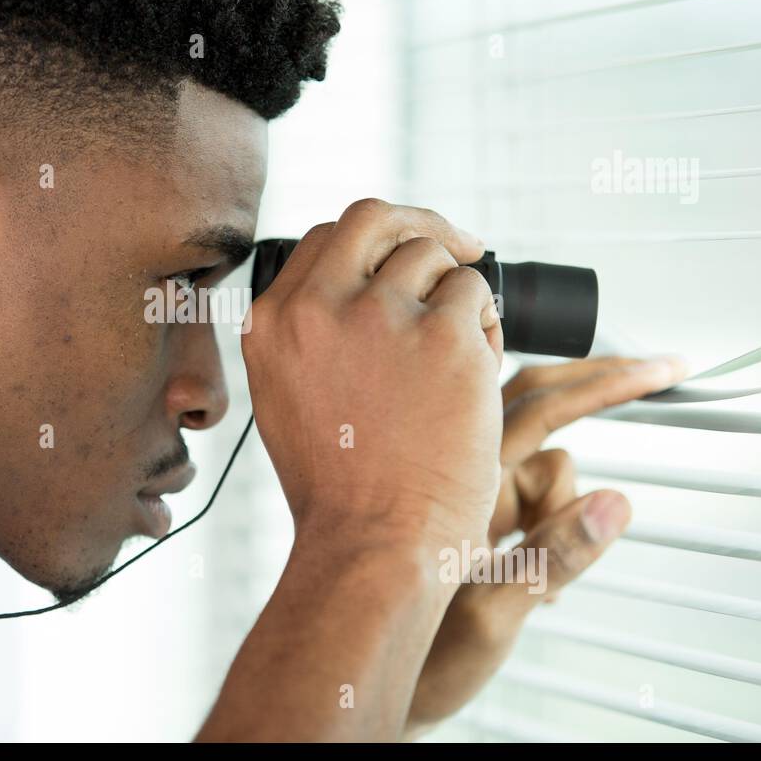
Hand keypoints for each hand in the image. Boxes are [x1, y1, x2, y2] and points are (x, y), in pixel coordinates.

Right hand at [242, 198, 503, 557]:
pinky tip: (477, 374)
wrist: (374, 542)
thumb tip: (358, 285)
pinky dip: (487, 328)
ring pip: (436, 258)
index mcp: (272, 321)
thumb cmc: (338, 487)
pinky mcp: (444, 336)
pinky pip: (478, 297)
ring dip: (459, 294)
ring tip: (462, 352)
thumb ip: (307, 334)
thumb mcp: (286, 397)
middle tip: (460, 248)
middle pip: (377, 219)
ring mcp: (381, 317)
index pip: (327, 239)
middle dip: (424, 225)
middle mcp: (319, 307)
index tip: (403, 254)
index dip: (375, 240)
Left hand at [404, 355, 689, 732]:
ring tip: (540, 591)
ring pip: (544, 468)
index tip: (659, 369)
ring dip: (563, 512)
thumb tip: (615, 502)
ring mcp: (461, 494)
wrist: (368, 675)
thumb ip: (555, 557)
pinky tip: (540, 592)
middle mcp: (454, 474)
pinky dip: (552, 531)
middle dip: (596, 393)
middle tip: (658, 373)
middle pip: (538, 409)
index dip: (604, 383)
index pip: (538, 407)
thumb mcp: (489, 613)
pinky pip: (531, 502)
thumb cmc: (408, 655)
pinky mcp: (469, 519)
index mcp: (452, 478)